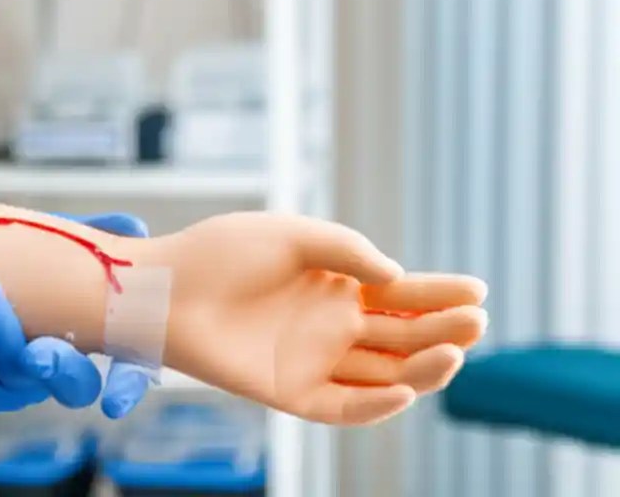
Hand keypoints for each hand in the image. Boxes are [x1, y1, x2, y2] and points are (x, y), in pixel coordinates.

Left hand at [0, 213, 152, 417]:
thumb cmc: (35, 268)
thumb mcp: (65, 247)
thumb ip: (93, 238)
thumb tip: (130, 226)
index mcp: (89, 346)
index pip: (121, 377)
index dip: (123, 388)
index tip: (114, 400)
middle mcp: (48, 377)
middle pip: (32, 373)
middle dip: (2, 330)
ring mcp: (4, 388)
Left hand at [154, 213, 487, 424]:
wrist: (163, 287)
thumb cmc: (220, 253)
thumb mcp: (292, 235)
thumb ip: (346, 250)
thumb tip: (396, 274)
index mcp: (338, 287)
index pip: (404, 296)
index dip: (442, 293)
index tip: (478, 289)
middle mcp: (333, 327)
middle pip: (405, 338)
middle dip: (444, 329)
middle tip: (476, 320)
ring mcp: (314, 362)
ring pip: (385, 375)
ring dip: (424, 368)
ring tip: (455, 350)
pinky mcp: (290, 392)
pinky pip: (343, 407)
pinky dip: (377, 405)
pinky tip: (405, 389)